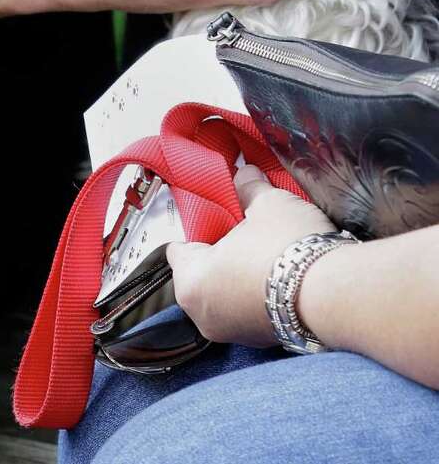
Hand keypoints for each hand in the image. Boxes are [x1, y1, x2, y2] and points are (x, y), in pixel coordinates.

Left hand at [166, 166, 335, 345]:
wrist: (338, 296)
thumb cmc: (290, 250)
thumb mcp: (267, 204)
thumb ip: (249, 188)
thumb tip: (244, 175)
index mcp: (192, 282)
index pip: (181, 249)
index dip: (199, 227)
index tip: (214, 215)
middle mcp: (205, 316)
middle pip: (203, 272)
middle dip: (221, 251)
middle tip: (243, 229)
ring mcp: (235, 334)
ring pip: (227, 293)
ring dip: (241, 274)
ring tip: (265, 249)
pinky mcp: (264, 342)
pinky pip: (250, 309)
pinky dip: (259, 293)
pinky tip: (279, 273)